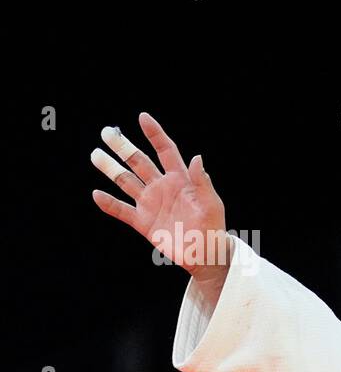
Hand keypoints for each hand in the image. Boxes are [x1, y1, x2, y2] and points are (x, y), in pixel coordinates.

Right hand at [91, 113, 228, 274]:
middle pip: (139, 162)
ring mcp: (150, 204)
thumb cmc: (214, 227)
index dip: (154, 134)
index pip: (165, 151)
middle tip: (107, 132)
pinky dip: (109, 204)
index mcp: (180, 179)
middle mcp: (162, 187)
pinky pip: (122, 211)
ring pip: (126, 182)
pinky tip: (97, 194)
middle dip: (123, 147)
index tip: (142, 117)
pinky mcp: (143, 222)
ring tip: (96, 155)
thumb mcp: (211, 203)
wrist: (206, 254)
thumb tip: (196, 157)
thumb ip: (202, 181)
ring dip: (111, 169)